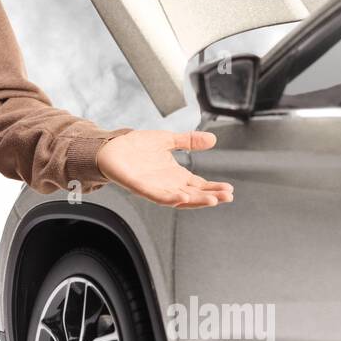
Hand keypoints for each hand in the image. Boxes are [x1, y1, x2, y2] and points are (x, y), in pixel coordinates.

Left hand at [95, 130, 233, 208]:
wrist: (111, 147)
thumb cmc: (136, 146)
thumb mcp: (167, 140)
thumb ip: (189, 141)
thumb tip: (213, 139)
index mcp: (175, 176)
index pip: (199, 185)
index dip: (213, 188)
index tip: (229, 189)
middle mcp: (167, 185)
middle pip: (193, 195)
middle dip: (210, 197)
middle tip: (226, 197)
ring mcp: (153, 187)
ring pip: (178, 199)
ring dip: (195, 201)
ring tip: (212, 200)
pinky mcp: (139, 187)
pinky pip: (156, 196)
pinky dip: (169, 198)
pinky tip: (182, 197)